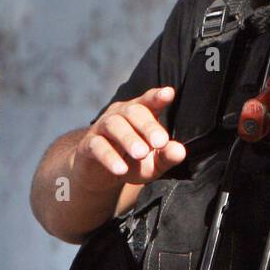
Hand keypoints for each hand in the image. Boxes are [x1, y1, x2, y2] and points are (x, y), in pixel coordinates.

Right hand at [71, 86, 185, 193]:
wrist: (100, 175)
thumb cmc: (133, 162)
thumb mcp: (154, 162)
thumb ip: (167, 156)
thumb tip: (181, 152)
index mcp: (140, 113)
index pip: (149, 101)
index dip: (157, 96)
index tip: (168, 94)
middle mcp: (120, 114)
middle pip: (134, 111)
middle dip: (148, 126)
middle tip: (160, 142)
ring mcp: (102, 127)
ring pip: (114, 125)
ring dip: (128, 138)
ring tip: (141, 154)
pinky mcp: (88, 145)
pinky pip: (97, 146)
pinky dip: (109, 157)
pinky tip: (121, 169)